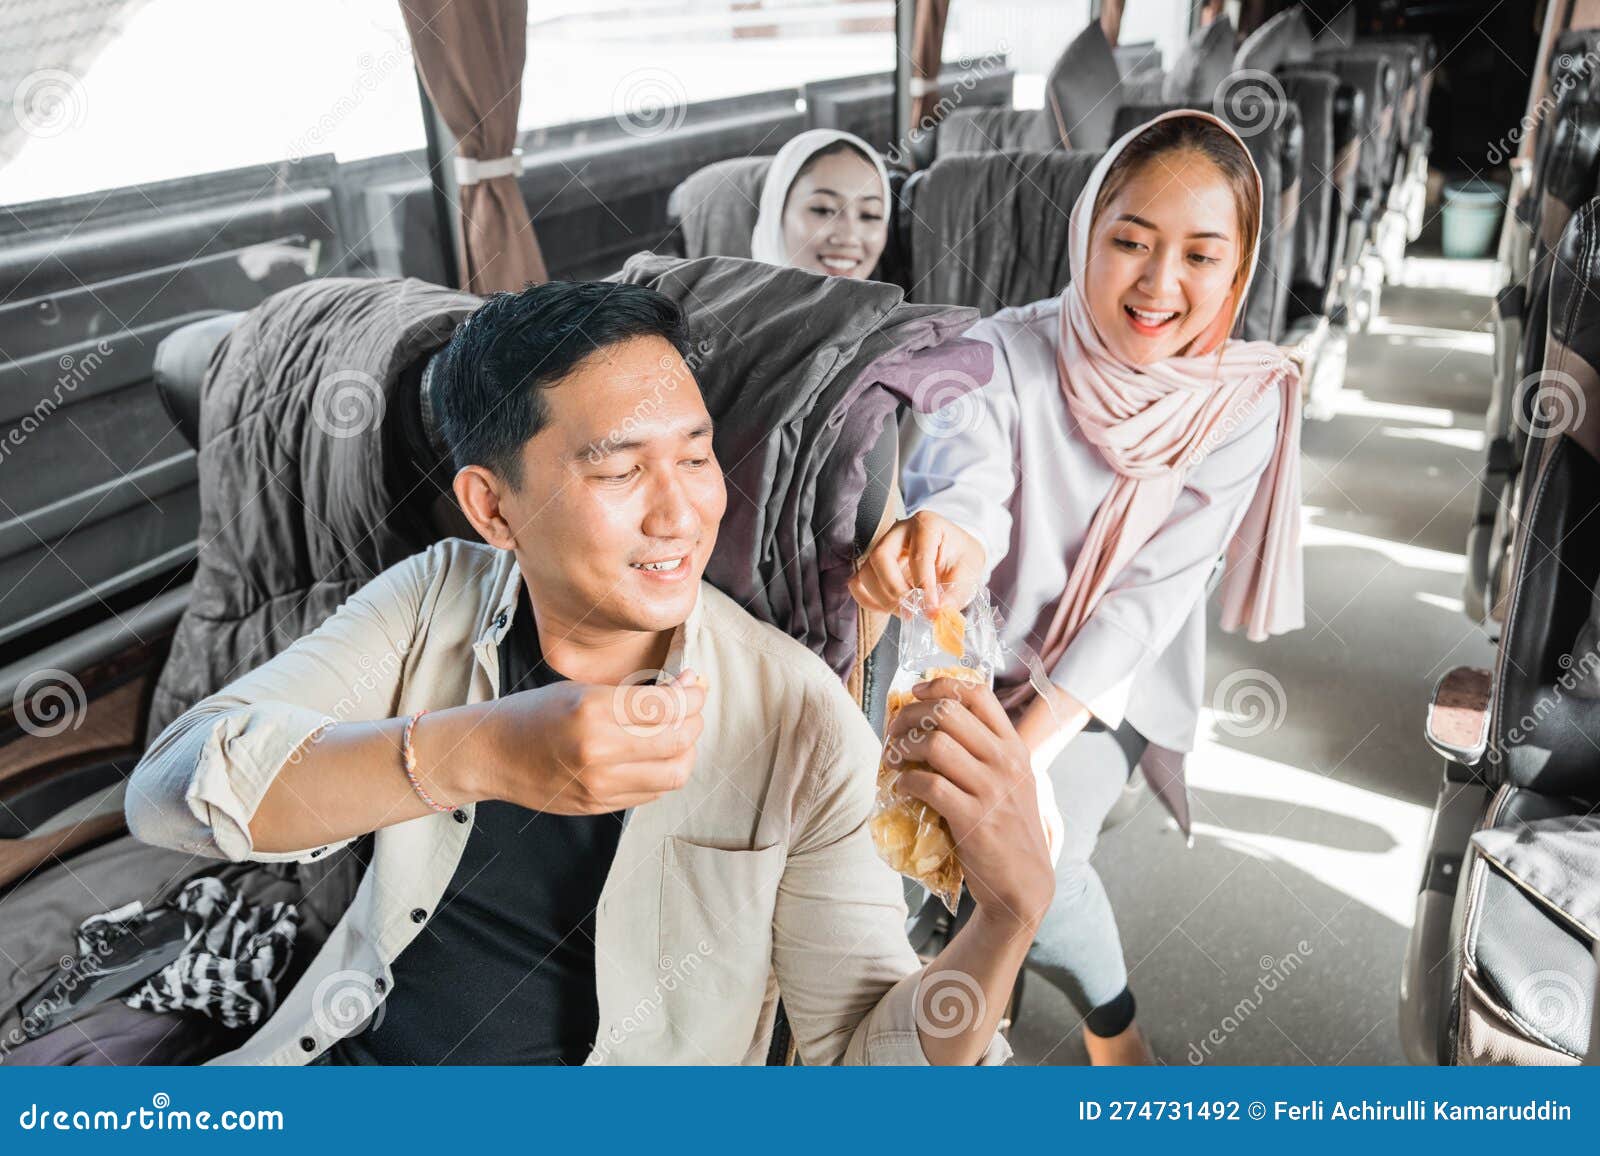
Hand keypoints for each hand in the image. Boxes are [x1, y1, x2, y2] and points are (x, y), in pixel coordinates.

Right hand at [479, 669, 706, 813]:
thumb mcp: (582, 690)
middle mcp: (598, 751)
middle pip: (678, 740)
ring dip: (687, 750)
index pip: (667, 707)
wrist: (490, 754)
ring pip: (673, 773)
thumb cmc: (534, 714)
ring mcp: (599, 785)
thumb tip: (686, 685)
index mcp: (592, 711)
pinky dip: (664, 771)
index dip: (691, 695)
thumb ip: (634, 694)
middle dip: (695, 719)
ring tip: (679, 732)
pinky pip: (652, 792)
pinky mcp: (598, 806)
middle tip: (692, 706)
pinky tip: (656, 754)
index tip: (695, 685)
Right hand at [849, 510, 985, 614]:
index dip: (924, 587)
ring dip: (884, 599)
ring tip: (907, 612)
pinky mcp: (873, 565)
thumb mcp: (969, 572)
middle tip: (912, 611)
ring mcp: (882, 547)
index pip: (918, 556)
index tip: (931, 610)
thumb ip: (956, 593)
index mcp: (926, 524)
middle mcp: (898, 531)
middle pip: (881, 558)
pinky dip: (870, 602)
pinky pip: (858, 584)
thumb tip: (936, 614)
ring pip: (866, 572)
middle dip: (895, 590)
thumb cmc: (962, 558)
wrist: (955, 554)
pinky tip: (891, 610)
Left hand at [886, 677, 1054, 928]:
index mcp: (1015, 747)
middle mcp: (1005, 761)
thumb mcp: (1011, 782)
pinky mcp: (973, 818)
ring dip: (903, 747)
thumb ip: (985, 753)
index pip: (979, 693)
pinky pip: (928, 785)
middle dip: (910, 714)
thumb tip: (936, 723)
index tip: (916, 692)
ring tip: (893, 759)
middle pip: (949, 712)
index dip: (940, 684)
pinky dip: (906, 782)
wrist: (1023, 884)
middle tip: (894, 729)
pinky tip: (902, 789)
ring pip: (935, 744)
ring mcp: (991, 789)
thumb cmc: (1008, 829)